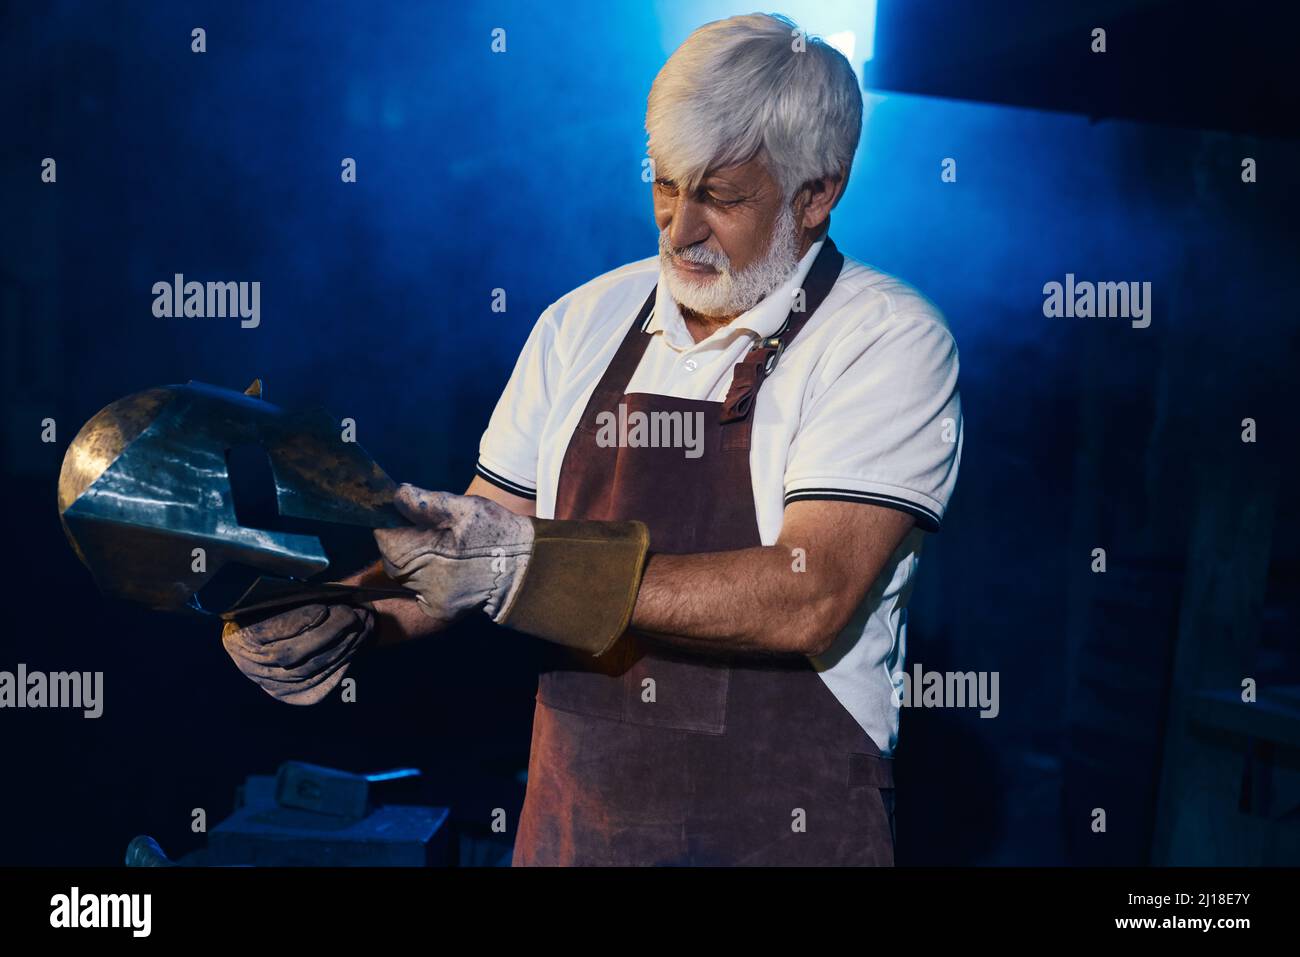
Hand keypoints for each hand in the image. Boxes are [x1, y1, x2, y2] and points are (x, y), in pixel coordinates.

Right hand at [221, 603, 373, 704]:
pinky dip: (345, 659)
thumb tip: (320, 594)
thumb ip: (291, 597)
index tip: (322, 608)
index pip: (265, 633)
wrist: (280, 635)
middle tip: (350, 612)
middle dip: (327, 631)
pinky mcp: (299, 695)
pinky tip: (357, 639)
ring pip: (313, 668)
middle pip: (293, 653)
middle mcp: (251, 667)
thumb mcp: (278, 597)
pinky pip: (325, 681)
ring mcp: (274, 686)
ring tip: (360, 621)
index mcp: (238, 638)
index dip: (296, 621)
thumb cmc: (280, 607)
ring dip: (342, 644)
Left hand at [373, 484, 533, 629]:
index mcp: (426, 552)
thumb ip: (427, 502)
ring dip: (413, 564)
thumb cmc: (495, 531)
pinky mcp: (440, 611)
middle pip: (392, 562)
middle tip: (427, 535)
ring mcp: (432, 599)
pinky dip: (425, 581)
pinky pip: (419, 593)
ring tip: (440, 552)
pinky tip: (447, 571)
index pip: (385, 541)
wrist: (525, 568)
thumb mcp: (465, 508)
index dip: (392, 528)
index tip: (407, 520)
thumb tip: (397, 495)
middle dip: (402, 547)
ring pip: (405, 578)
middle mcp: (423, 581)